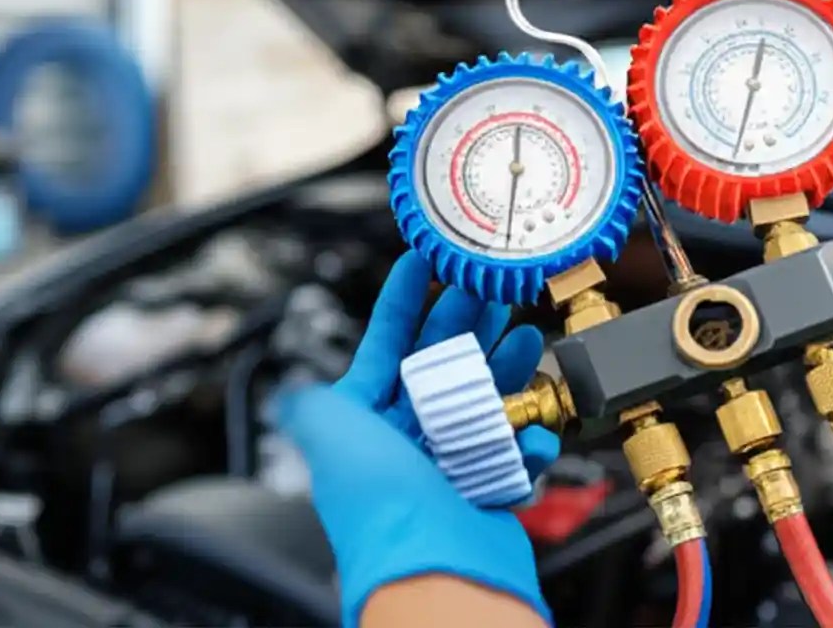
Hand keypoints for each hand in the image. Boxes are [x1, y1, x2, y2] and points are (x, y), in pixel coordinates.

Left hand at [273, 251, 559, 625]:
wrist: (431, 570)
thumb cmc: (380, 501)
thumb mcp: (326, 429)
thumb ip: (310, 400)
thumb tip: (296, 390)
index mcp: (364, 421)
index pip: (384, 346)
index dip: (403, 301)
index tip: (424, 261)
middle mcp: (406, 440)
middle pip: (442, 365)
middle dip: (467, 323)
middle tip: (493, 288)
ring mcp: (449, 464)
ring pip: (484, 401)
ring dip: (507, 368)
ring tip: (526, 339)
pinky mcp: (489, 491)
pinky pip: (515, 453)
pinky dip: (530, 437)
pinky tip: (536, 426)